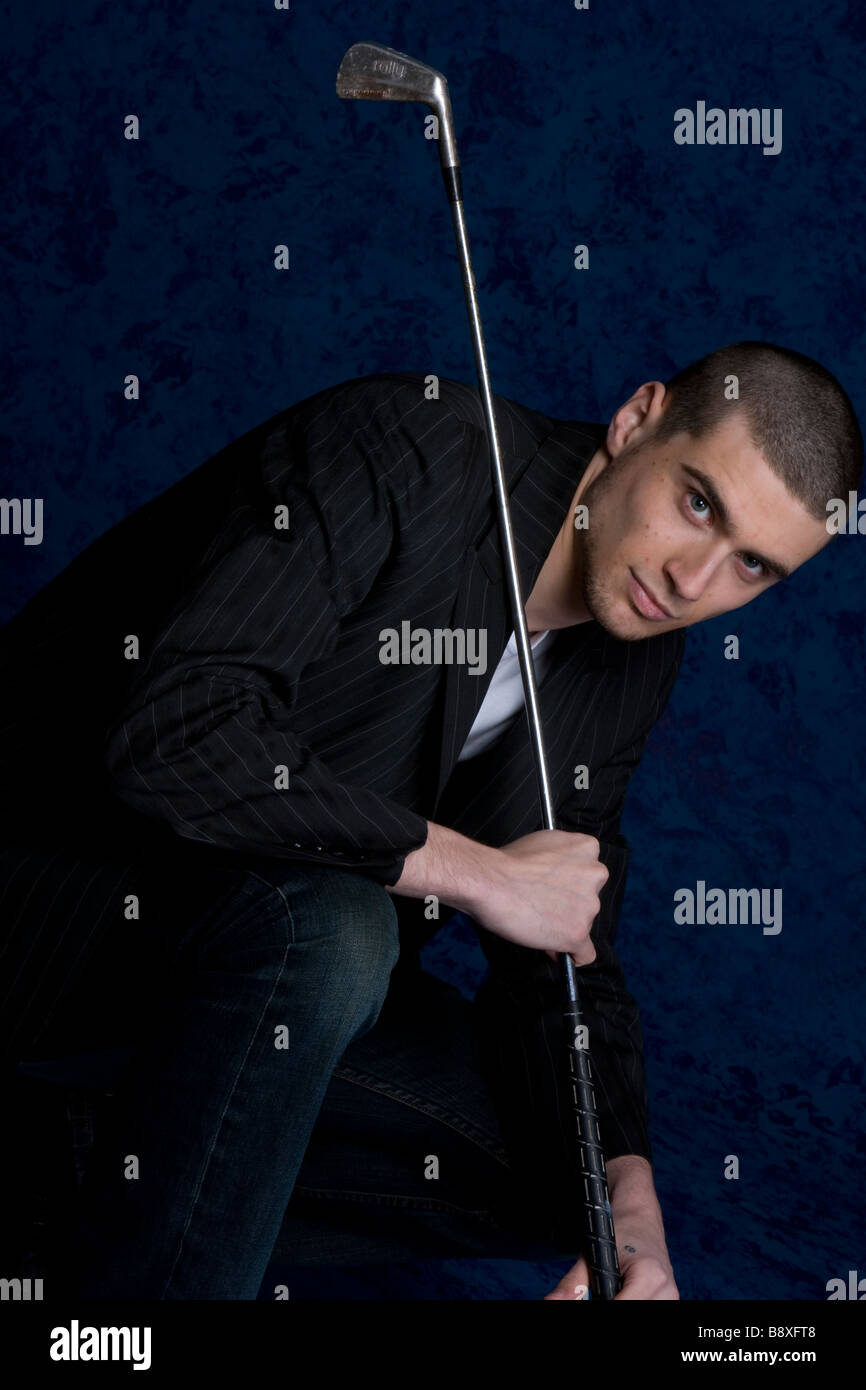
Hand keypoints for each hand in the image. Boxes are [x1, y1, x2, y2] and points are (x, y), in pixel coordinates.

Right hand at [473, 829, 607, 964]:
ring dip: (563, 926)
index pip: (590, 872)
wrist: (489, 881)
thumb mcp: (541, 844)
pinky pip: (585, 954)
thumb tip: (559, 877)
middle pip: (589, 899)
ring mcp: (589, 905)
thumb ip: (560, 858)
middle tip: (541, 907)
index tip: (552, 891)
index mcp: (587, 848)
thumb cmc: (505, 863)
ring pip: (584, 924)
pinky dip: (571, 955)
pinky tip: (556, 951)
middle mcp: (595, 874)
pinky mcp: (577, 933)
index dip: (569, 885)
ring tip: (535, 923)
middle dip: (568, 906)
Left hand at [542, 1155, 678, 1300]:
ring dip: (619, 1301)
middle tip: (594, 1290)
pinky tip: (619, 1291)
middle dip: (608, 1301)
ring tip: (607, 1289)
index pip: (621, 1308)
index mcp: (649, 1276)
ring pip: (640, 1312)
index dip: (600, 1304)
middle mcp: (667, 1290)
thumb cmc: (618, 1227)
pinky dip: (628, 1300)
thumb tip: (551, 1302)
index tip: (585, 1297)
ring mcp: (671, 1297)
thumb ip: (572, 1283)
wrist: (640, 1212)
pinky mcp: (670, 1299)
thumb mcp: (592, 1252)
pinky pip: (647, 1307)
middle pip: (630, 1312)